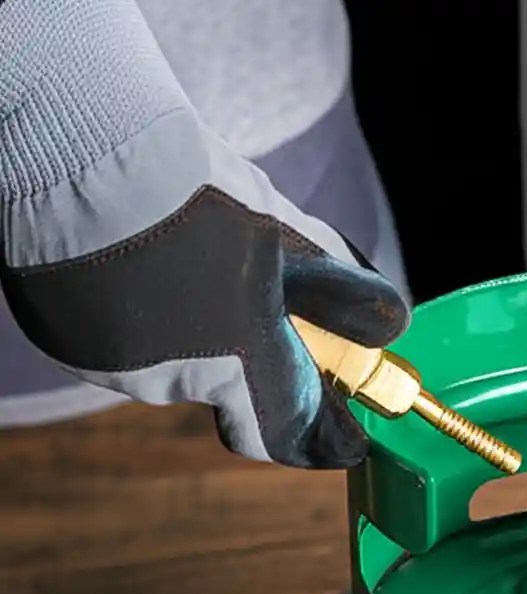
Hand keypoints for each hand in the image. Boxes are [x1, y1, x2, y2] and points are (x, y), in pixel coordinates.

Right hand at [0, 0, 408, 468]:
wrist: (79, 153)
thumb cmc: (193, 195)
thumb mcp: (286, 239)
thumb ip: (340, 293)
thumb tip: (389, 327)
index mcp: (233, 360)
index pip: (282, 435)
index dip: (318, 437)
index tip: (346, 440)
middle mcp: (170, 380)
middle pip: (230, 389)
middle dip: (255, 358)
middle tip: (272, 307)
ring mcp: (113, 366)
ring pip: (178, 363)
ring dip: (200, 331)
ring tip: (200, 261)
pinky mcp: (69, 343)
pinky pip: (127, 343)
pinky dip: (151, 315)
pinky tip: (151, 264)